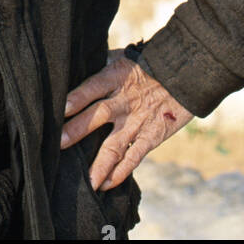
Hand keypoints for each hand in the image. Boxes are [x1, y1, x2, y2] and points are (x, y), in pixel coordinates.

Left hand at [61, 48, 192, 191]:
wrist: (184, 75)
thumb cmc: (146, 65)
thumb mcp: (122, 58)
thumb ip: (100, 65)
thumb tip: (73, 68)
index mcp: (115, 78)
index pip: (93, 87)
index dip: (77, 97)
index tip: (61, 108)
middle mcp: (124, 101)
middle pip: (99, 115)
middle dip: (78, 130)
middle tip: (59, 142)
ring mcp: (138, 121)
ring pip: (115, 144)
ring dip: (99, 164)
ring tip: (84, 180)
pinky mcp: (151, 136)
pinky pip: (134, 157)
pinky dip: (120, 173)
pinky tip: (105, 185)